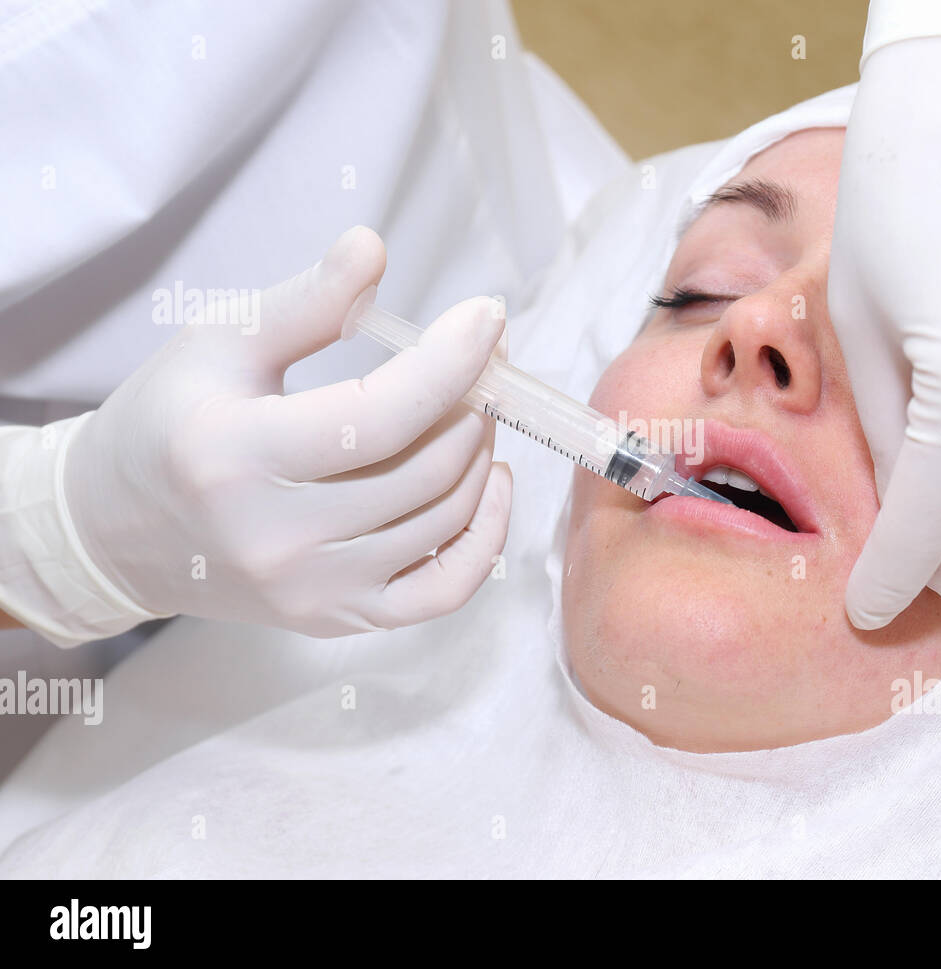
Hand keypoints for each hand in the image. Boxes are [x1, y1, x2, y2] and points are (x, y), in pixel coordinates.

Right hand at [64, 226, 510, 635]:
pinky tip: (490, 481)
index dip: (450, 362)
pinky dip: (485, 536)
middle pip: (424, 469)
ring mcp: (310, 589)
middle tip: (478, 360)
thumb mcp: (219, 342)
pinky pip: (445, 591)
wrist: (116, 531)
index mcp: (235, 457)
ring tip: (472, 407)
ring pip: (443, 519)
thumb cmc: (170, 421)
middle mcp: (276, 538)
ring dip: (478, 453)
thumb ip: (304, 301)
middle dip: (472, 401)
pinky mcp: (335, 618)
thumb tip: (374, 247)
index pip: (379, 415)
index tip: (486, 316)